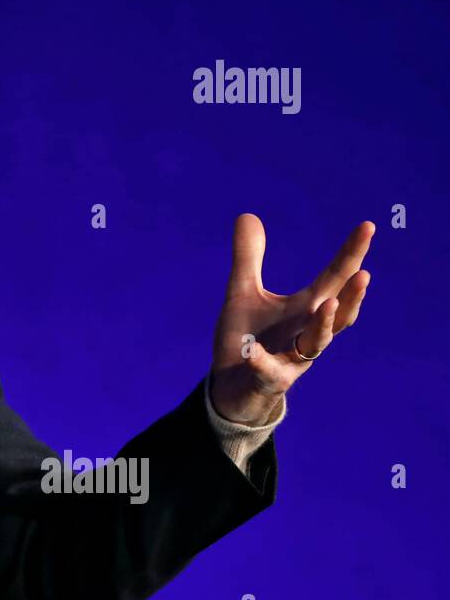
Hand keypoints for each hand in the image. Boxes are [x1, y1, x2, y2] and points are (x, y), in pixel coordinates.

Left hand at [210, 214, 373, 423]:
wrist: (231, 385)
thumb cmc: (247, 337)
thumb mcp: (243, 293)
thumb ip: (248, 257)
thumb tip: (248, 214)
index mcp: (305, 309)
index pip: (334, 278)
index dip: (351, 254)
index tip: (368, 226)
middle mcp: (307, 332)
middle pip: (338, 313)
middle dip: (351, 295)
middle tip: (364, 274)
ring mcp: (292, 359)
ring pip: (317, 344)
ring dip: (323, 325)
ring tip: (326, 303)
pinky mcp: (269, 380)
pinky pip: (268, 371)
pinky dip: (261, 361)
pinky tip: (251, 351)